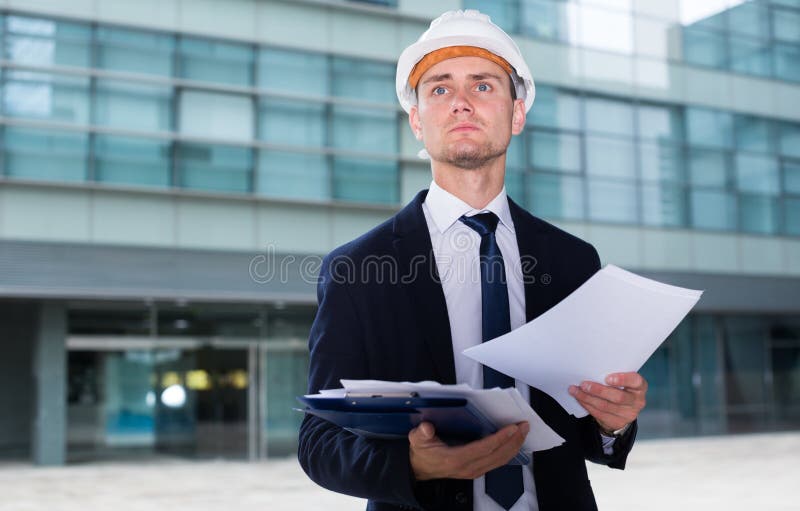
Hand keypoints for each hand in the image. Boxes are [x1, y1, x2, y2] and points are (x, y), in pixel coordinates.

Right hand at [408, 421, 528, 480]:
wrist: (420, 470)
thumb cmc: (421, 454)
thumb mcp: (417, 440)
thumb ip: (421, 434)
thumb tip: (427, 428)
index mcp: (455, 459)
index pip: (483, 449)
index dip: (500, 439)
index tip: (512, 428)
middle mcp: (468, 467)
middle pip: (497, 456)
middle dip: (514, 441)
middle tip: (524, 426)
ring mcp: (474, 471)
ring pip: (500, 460)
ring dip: (514, 446)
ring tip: (523, 432)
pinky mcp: (477, 470)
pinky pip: (497, 462)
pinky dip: (509, 452)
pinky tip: (514, 443)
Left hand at [568, 372, 646, 433]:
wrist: (622, 410)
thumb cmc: (620, 388)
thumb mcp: (622, 381)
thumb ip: (613, 376)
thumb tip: (592, 369)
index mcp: (639, 387)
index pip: (636, 381)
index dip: (623, 379)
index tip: (607, 378)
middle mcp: (637, 401)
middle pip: (618, 397)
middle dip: (598, 390)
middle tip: (584, 384)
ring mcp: (628, 414)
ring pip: (605, 406)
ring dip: (587, 398)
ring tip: (575, 390)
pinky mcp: (617, 422)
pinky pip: (599, 414)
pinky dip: (587, 405)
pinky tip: (579, 398)